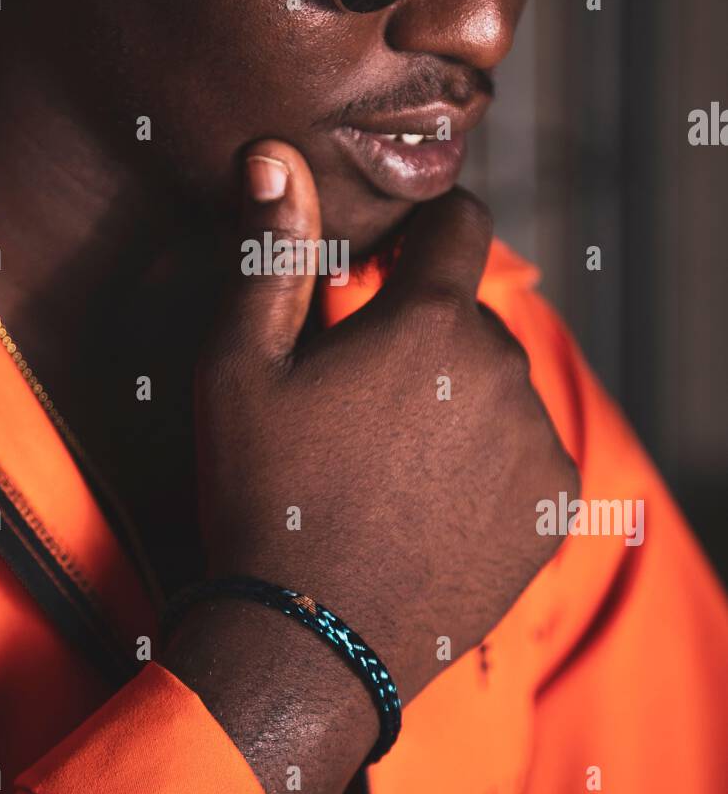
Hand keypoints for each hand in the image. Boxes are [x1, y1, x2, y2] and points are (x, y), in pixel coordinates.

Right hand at [192, 139, 579, 710]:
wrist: (310, 639)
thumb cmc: (262, 493)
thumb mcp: (238, 368)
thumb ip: (269, 253)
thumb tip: (273, 153)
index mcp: (427, 323)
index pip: (461, 224)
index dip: (426, 229)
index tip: (394, 259)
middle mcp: (500, 369)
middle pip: (471, 312)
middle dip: (425, 330)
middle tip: (360, 394)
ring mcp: (535, 439)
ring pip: (499, 380)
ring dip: (457, 394)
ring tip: (390, 457)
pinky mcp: (554, 502)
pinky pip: (527, 444)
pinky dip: (489, 455)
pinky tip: (430, 498)